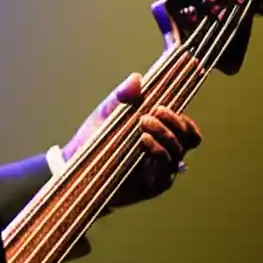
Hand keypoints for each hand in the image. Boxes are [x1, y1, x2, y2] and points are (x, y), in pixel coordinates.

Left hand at [61, 73, 202, 209]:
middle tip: (155, 112)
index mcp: (160, 134)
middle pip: (187, 137)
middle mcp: (166, 152)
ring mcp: (161, 169)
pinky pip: (165, 168)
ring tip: (144, 124)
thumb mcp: (107, 113)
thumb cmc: (94, 137)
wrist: (75, 163)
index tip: (167, 103)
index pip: (186, 127)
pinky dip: (158, 151)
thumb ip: (122, 96)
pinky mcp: (154, 184)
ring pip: (178, 151)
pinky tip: (144, 141)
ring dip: (165, 134)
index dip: (183, 117)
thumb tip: (137, 78)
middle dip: (174, 122)